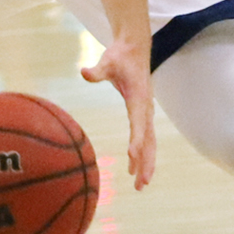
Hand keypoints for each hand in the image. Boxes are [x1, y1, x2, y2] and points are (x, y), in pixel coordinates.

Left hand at [82, 37, 155, 189]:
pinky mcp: (144, 113)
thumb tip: (84, 72)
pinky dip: (144, 153)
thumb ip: (96, 70)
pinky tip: (137, 166)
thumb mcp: (107, 61)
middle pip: (148, 140)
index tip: (131, 156)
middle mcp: (146, 108)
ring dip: (147, 163)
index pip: (138, 123)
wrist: (135, 49)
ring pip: (150, 142)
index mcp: (138, 97)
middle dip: (145, 162)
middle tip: (140, 184)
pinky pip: (146, 137)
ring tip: (140, 185)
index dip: (135, 140)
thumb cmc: (119, 56)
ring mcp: (147, 112)